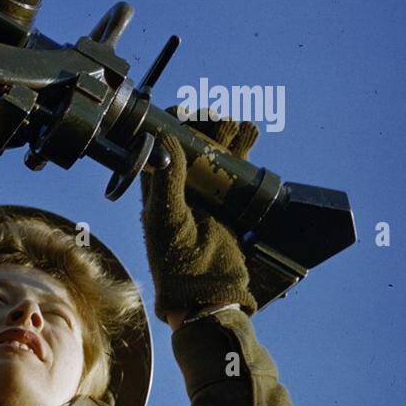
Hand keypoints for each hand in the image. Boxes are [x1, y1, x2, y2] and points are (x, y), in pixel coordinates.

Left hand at [140, 110, 259, 324]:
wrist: (206, 293)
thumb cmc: (176, 261)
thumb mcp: (168, 219)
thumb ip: (167, 181)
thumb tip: (165, 139)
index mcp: (155, 188)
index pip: (161, 145)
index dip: (171, 125)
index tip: (185, 112)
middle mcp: (178, 186)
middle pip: (191, 144)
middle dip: (204, 126)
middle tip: (216, 119)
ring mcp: (204, 192)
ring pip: (216, 152)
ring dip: (226, 134)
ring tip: (237, 125)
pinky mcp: (228, 201)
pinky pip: (236, 168)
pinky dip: (243, 149)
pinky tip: (250, 135)